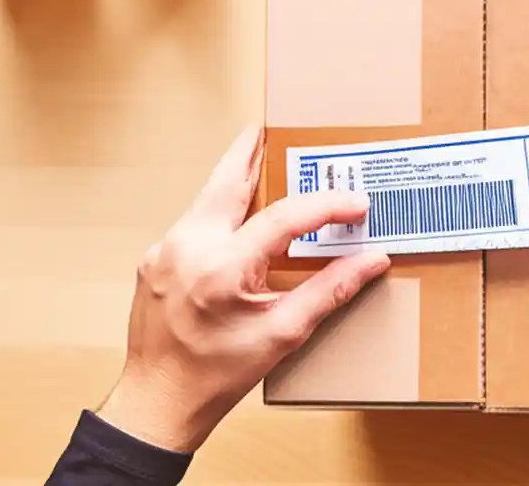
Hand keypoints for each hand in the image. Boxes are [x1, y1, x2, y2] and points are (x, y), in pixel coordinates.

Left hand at [97, 126, 389, 451]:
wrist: (158, 401)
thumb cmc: (217, 375)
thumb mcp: (282, 334)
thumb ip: (329, 290)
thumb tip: (372, 260)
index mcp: (221, 268)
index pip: (283, 216)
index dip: (325, 204)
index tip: (356, 204)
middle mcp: (187, 247)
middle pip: (228, 179)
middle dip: (256, 151)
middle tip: (278, 127)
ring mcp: (165, 249)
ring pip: (209, 198)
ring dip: (240, 180)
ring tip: (268, 164)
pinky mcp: (156, 258)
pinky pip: (196, 221)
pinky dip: (224, 212)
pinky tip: (244, 218)